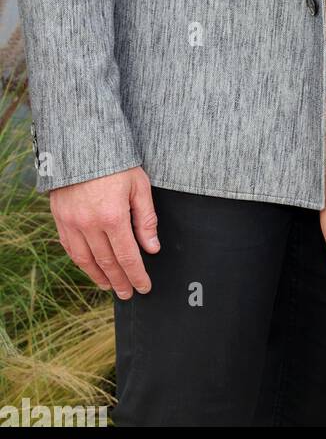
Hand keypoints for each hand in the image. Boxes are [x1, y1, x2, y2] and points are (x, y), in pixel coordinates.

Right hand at [50, 167, 159, 298]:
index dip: (137, 274)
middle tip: (129, 293)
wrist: (82, 144)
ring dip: (99, 277)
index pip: (128, 256)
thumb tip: (152, 248)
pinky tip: (90, 268)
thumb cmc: (116, 163)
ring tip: (111, 286)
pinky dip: (81, 263)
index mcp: (113, 216)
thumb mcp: (139, 186)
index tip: (144, 286)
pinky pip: (70, 249)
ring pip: (86, 260)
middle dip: (120, 281)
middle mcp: (90, 225)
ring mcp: (72, 224)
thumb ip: (146, 219)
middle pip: (107, 262)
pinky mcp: (60, 219)